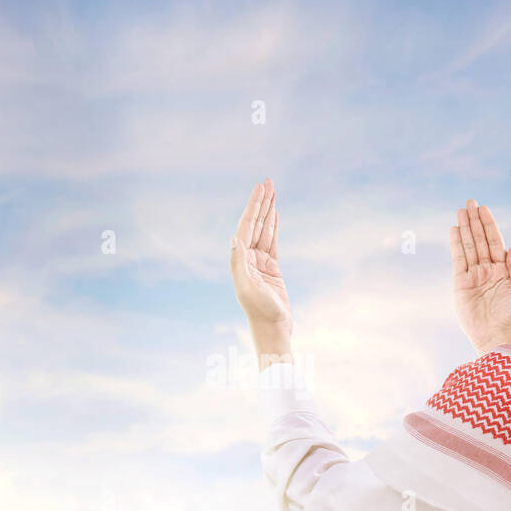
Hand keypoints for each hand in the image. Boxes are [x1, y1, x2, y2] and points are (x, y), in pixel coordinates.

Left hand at [229, 178, 292, 358]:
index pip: (246, 227)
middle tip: (267, 181)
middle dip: (261, 203)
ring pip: (264, 230)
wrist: (273, 330)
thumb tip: (235, 239)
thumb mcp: (247, 289)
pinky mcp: (271, 268)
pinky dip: (274, 227)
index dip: (253, 206)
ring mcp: (260, 263)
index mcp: (240, 260)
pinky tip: (276, 214)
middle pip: (255, 224)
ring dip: (268, 211)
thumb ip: (239, 264)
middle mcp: (247, 259)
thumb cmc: (260, 312)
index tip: (260, 188)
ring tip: (273, 192)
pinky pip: (272, 242)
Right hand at [451, 200, 510, 354]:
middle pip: (480, 241)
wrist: (505, 339)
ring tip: (461, 210)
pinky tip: (455, 229)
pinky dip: (457, 245)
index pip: (495, 243)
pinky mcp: (461, 286)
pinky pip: (459, 260)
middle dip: (475, 221)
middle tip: (470, 201)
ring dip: (465, 228)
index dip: (489, 225)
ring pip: (469, 247)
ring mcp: (474, 279)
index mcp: (504, 272)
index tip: (483, 208)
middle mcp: (488, 273)